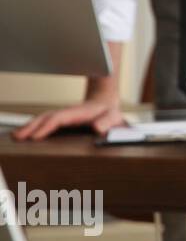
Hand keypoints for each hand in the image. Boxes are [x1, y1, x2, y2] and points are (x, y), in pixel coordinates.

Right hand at [11, 92, 126, 140]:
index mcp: (78, 113)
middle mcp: (67, 113)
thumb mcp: (113, 117)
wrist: (106, 103)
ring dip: (29, 127)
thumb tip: (97, 128)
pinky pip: (45, 122)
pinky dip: (33, 127)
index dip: (46, 127)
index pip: (58, 119)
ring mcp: (63, 116)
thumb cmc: (110, 113)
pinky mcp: (61, 120)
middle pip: (45, 118)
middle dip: (31, 127)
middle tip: (18, 137)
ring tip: (16, 136)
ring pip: (42, 119)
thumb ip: (107, 122)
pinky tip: (25, 134)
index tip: (35, 136)